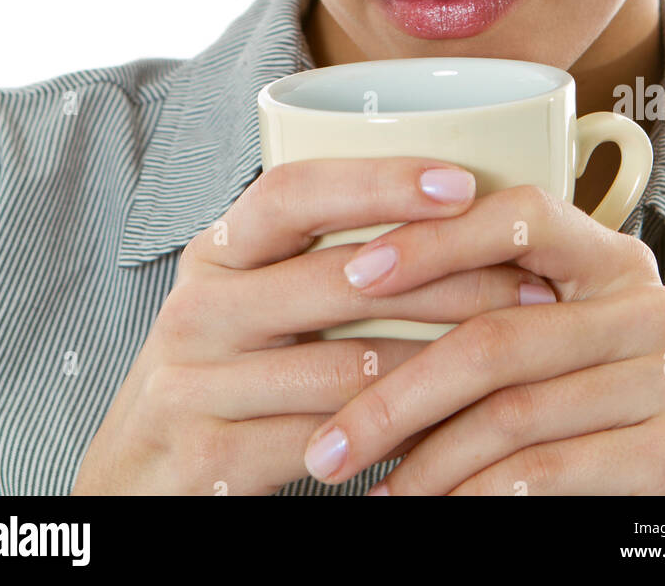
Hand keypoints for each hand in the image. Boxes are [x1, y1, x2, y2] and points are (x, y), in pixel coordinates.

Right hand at [69, 158, 555, 494]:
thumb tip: (447, 210)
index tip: (463, 183)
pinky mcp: (211, 459)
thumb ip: (317, 258)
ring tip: (513, 356)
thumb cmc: (221, 374)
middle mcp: (199, 307)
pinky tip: (449, 426)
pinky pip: (332, 441)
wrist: (131, 482)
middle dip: (453, 282)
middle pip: (343, 279)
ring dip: (446, 364)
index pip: (294, 191)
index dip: (379, 181)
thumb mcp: (248, 301)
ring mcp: (196, 385)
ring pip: (351, 367)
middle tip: (533, 287)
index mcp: (216, 251)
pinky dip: (401, 435)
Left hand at [300, 185, 664, 495]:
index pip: (523, 213)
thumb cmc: (589, 423)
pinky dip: (477, 496)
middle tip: (330, 445)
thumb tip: (354, 287)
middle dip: (396, 396)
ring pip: (511, 412)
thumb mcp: (547, 352)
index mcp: (614, 259)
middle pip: (497, 334)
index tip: (355, 274)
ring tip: (376, 490)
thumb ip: (489, 310)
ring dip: (428, 462)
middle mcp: (654, 305)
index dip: (435, 239)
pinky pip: (548, 468)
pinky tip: (437, 510)